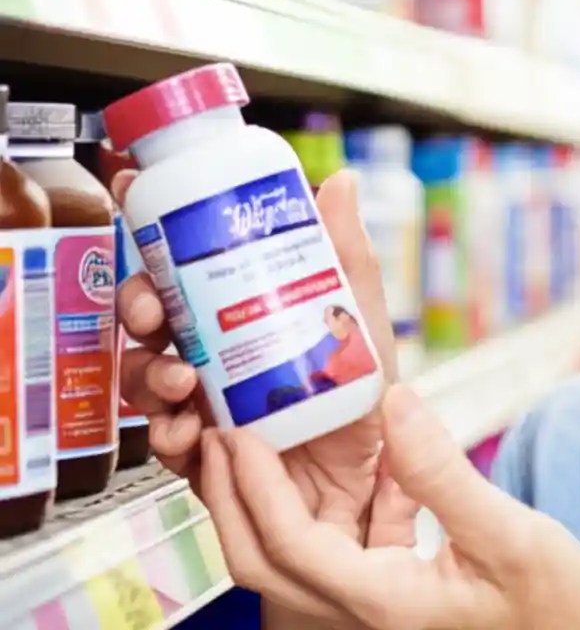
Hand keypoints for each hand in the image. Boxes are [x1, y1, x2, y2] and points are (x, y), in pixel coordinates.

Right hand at [113, 170, 413, 549]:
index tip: (132, 195)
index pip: (180, 264)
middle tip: (153, 311)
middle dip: (137, 306)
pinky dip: (167, 435)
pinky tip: (187, 431)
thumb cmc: (363, 393)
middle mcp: (212, 351)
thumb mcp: (359, 318)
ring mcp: (202, 399)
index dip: (149, 232)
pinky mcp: (203, 451)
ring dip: (148, 374)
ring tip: (182, 379)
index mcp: (237, 310)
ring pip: (145, 375)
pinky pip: (165, 440)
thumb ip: (348, 257)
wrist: (369, 473)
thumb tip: (342, 183)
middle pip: (149, 316)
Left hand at [201, 383, 579, 629]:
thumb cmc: (559, 613)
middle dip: (233, 498)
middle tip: (221, 434)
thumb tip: (395, 403)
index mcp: (383, 604)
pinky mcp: (401, 598)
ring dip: (274, 502)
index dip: (251, 487)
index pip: (288, 545)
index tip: (237, 432)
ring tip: (269, 440)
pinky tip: (377, 464)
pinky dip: (343, 508)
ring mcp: (379, 610)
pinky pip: (350, 551)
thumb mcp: (511, 537)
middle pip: (267, 562)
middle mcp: (365, 615)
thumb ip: (445, 474)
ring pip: (299, 557)